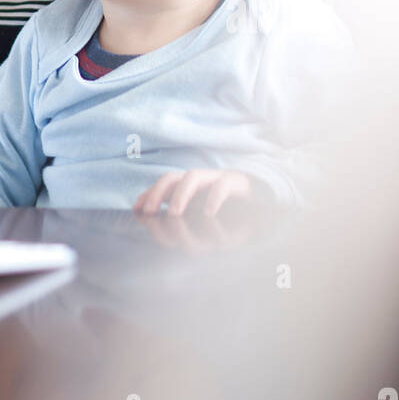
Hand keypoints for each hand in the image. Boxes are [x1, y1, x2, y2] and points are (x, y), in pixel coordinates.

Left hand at [134, 168, 255, 217]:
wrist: (261, 204)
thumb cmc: (226, 212)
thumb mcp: (200, 222)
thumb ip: (179, 222)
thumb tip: (150, 222)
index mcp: (187, 188)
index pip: (161, 187)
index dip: (148, 196)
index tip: (137, 212)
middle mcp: (198, 181)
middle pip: (171, 178)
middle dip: (157, 193)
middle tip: (149, 212)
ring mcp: (215, 178)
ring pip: (192, 176)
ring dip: (181, 195)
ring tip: (175, 214)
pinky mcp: (235, 182)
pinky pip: (222, 185)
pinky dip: (213, 198)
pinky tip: (208, 213)